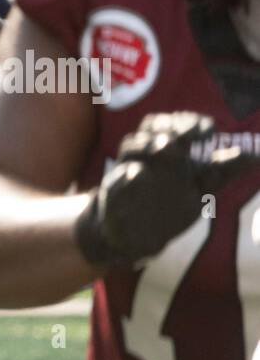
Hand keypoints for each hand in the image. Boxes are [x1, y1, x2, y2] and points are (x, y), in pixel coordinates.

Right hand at [75, 112, 259, 266]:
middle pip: (151, 127)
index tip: (210, 132)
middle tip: (191, 136)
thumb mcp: (200, 189)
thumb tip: (256, 155)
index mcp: (169, 151)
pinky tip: (138, 175)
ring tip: (168, 149)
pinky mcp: (114, 194)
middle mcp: (146, 156)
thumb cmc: (168, 206)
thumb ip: (223, 171)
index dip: (191, 122)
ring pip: (131, 145)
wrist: (137, 238)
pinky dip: (127, 176)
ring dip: (148, 143)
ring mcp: (128, 172)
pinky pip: (118, 180)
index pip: (175, 124)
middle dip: (170, 126)